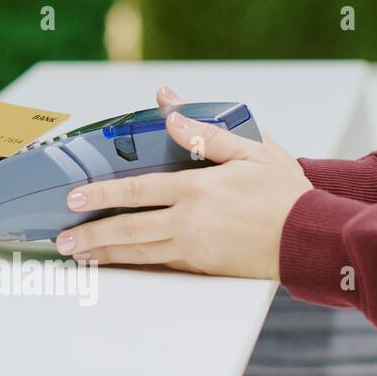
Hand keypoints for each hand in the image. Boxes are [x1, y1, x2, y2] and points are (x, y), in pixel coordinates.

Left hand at [54, 87, 311, 278]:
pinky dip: (134, 264)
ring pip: (140, 253)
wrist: (313, 238)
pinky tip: (118, 263)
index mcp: (197, 189)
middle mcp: (190, 222)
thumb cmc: (285, 191)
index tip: (74, 198)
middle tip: (63, 238)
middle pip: (129, 229)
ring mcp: (196, 249)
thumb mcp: (250, 149)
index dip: (100, 194)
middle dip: (91, 235)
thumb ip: (204, 131)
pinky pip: (161, 265)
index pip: (136, 191)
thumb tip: (167, 108)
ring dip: (105, 254)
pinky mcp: (204, 267)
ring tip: (78, 256)